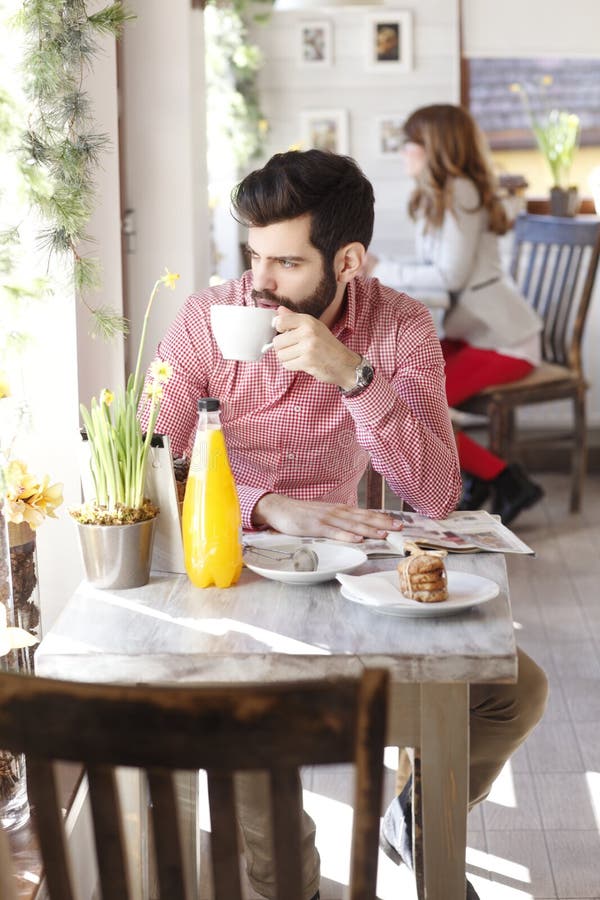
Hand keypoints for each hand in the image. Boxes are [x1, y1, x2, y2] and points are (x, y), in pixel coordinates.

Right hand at [252, 494, 403, 541]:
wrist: (279, 507)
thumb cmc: (302, 513)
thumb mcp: (324, 514)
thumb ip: (340, 520)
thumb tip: (356, 528)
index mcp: (340, 510)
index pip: (365, 513)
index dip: (382, 517)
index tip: (398, 522)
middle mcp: (337, 512)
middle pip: (363, 518)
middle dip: (383, 522)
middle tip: (400, 527)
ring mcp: (326, 518)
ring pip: (352, 525)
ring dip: (369, 529)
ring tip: (385, 533)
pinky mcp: (315, 526)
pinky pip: (334, 532)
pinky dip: (347, 536)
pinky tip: (358, 539)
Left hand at [272, 307, 359, 389]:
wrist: (345, 364)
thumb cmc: (328, 346)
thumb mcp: (314, 327)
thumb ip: (295, 318)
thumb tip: (279, 310)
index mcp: (308, 321)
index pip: (280, 321)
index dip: (280, 330)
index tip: (287, 334)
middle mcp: (308, 332)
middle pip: (277, 342)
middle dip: (283, 348)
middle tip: (296, 349)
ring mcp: (308, 347)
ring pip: (280, 355)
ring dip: (288, 358)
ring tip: (300, 356)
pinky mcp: (307, 362)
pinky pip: (286, 365)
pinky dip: (292, 366)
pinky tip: (303, 363)